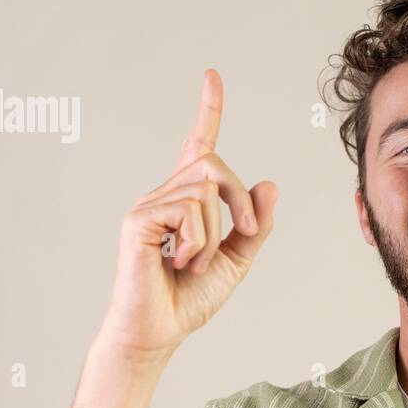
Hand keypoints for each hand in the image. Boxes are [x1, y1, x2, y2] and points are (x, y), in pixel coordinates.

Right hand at [97, 69, 277, 359]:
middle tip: (246, 232)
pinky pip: (190, 208)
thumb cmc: (191, 298)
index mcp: (188, 200)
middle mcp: (165, 194)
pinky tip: (180, 261)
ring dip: (217, 231)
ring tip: (196, 261)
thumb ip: (255, 224)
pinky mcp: (138, 218)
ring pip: (206, 188)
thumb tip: (269, 184)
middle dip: (241, 199)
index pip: (199, 145)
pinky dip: (198, 239)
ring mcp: (149, 203)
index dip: (208, 110)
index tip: (213, 76)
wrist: (160, 331)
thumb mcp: (238, 260)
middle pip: (215, 164)